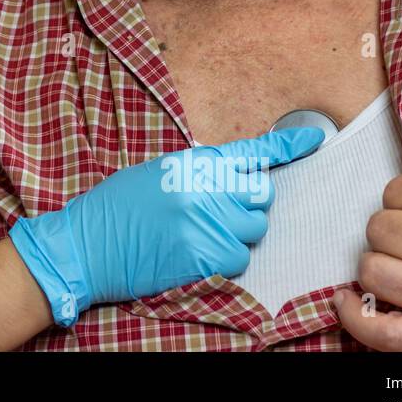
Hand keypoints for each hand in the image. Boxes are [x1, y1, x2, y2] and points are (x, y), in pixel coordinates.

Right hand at [9, 127, 324, 325]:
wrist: (86, 244)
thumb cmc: (117, 208)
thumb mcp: (157, 174)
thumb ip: (199, 173)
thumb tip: (233, 178)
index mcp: (192, 162)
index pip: (250, 152)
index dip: (287, 145)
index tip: (314, 140)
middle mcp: (205, 188)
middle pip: (260, 194)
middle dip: (245, 204)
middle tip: (216, 212)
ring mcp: (206, 222)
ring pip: (252, 229)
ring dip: (234, 234)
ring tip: (197, 235)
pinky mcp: (203, 255)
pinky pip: (239, 259)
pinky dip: (223, 260)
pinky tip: (195, 255)